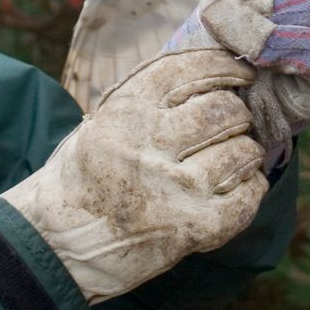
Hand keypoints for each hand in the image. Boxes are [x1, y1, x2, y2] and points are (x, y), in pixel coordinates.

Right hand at [1, 48, 262, 303]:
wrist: (58, 244)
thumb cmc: (85, 176)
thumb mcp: (102, 121)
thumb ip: (150, 97)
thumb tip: (215, 73)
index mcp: (125, 112)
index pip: (189, 70)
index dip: (225, 66)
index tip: (242, 72)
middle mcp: (149, 146)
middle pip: (224, 110)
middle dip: (238, 113)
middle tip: (235, 121)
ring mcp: (176, 190)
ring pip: (242, 151)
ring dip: (245, 151)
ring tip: (235, 155)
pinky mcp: (195, 228)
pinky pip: (248, 196)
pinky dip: (251, 186)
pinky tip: (239, 184)